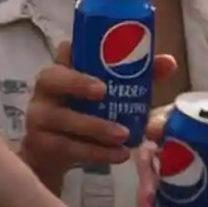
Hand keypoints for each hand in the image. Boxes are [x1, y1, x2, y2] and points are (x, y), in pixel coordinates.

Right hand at [20, 42, 176, 191]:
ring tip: (123, 135)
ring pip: (63, 118)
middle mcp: (45, 90)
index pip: (64, 53)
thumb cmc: (85, 115)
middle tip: (104, 91)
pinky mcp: (41, 145)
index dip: (77, 51)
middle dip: (77, 83)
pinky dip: (96, 152)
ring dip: (95, 127)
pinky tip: (118, 155)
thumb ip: (136, 78)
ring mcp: (38, 118)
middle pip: (51, 78)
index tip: (99, 52)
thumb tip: (169, 62)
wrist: (54, 154)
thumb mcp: (109, 97)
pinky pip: (69, 148)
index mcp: (61, 70)